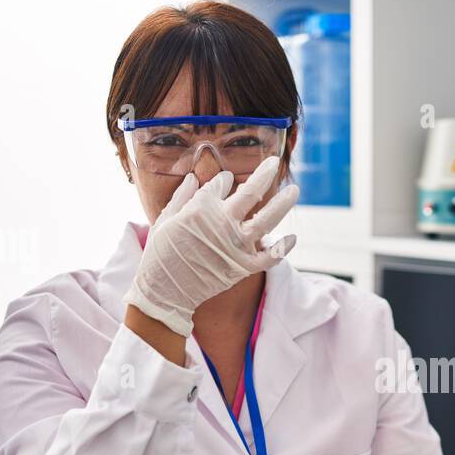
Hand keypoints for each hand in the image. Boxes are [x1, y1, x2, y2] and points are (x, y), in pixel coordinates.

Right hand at [123, 156, 298, 335]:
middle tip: (274, 163)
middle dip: (265, 174)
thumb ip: (182, 197)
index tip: (225, 182)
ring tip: (295, 189)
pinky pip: (270, 257)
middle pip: (251, 192)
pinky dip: (282, 248)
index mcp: (201, 207)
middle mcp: (223, 222)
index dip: (223, 181)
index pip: (221, 184)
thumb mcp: (164, 220)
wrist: (164, 291)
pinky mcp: (243, 267)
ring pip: (266, 220)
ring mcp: (236, 245)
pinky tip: (292, 237)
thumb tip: (196, 178)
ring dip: (282, 203)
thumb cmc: (160, 255)